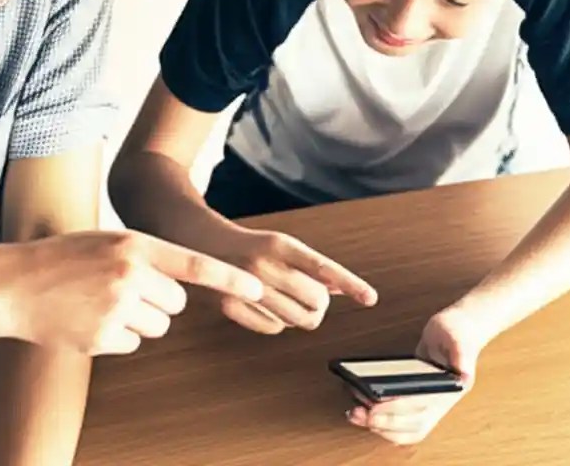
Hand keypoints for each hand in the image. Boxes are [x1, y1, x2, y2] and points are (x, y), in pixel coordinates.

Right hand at [0, 231, 263, 355]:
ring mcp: (116, 307)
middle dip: (159, 303)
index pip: (194, 264)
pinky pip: (132, 343)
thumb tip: (179, 287)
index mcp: (134, 244)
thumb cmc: (61, 259)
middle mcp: (130, 274)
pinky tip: (88, 320)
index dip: (229, 278)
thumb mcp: (106, 241)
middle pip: (176, 303)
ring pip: (157, 326)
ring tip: (101, 304)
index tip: (256, 287)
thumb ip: (143, 257)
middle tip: (124, 292)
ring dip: (139, 321)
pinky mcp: (102, 337)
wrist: (12, 284)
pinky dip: (116, 337)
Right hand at [212, 226, 377, 334]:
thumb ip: (312, 266)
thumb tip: (345, 288)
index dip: (350, 284)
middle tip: (310, 299)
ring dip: (299, 315)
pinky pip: (274, 329)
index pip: (324, 267)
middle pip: (316, 301)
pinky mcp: (230, 307)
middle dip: (319, 305)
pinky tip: (265, 308)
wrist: (198, 240)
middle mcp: (263, 264)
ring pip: (297, 319)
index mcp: (279, 244)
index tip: (371, 298)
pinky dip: (277, 323)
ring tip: (285, 300)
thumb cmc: (248, 245)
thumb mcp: (281, 245)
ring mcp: (246, 287)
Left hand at [346, 308, 484, 444]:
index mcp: (450, 390)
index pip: (422, 409)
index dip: (397, 412)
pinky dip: (381, 422)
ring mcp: (427, 404)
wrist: (458, 329)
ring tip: (355, 415)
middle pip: (411, 425)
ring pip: (404, 428)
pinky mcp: (414, 400)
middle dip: (384, 424)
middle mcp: (438, 402)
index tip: (375, 410)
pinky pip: (398, 420)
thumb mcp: (457, 336)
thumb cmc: (458, 332)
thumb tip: (463, 374)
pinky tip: (362, 409)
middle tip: (359, 414)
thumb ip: (460, 353)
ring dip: (379, 427)